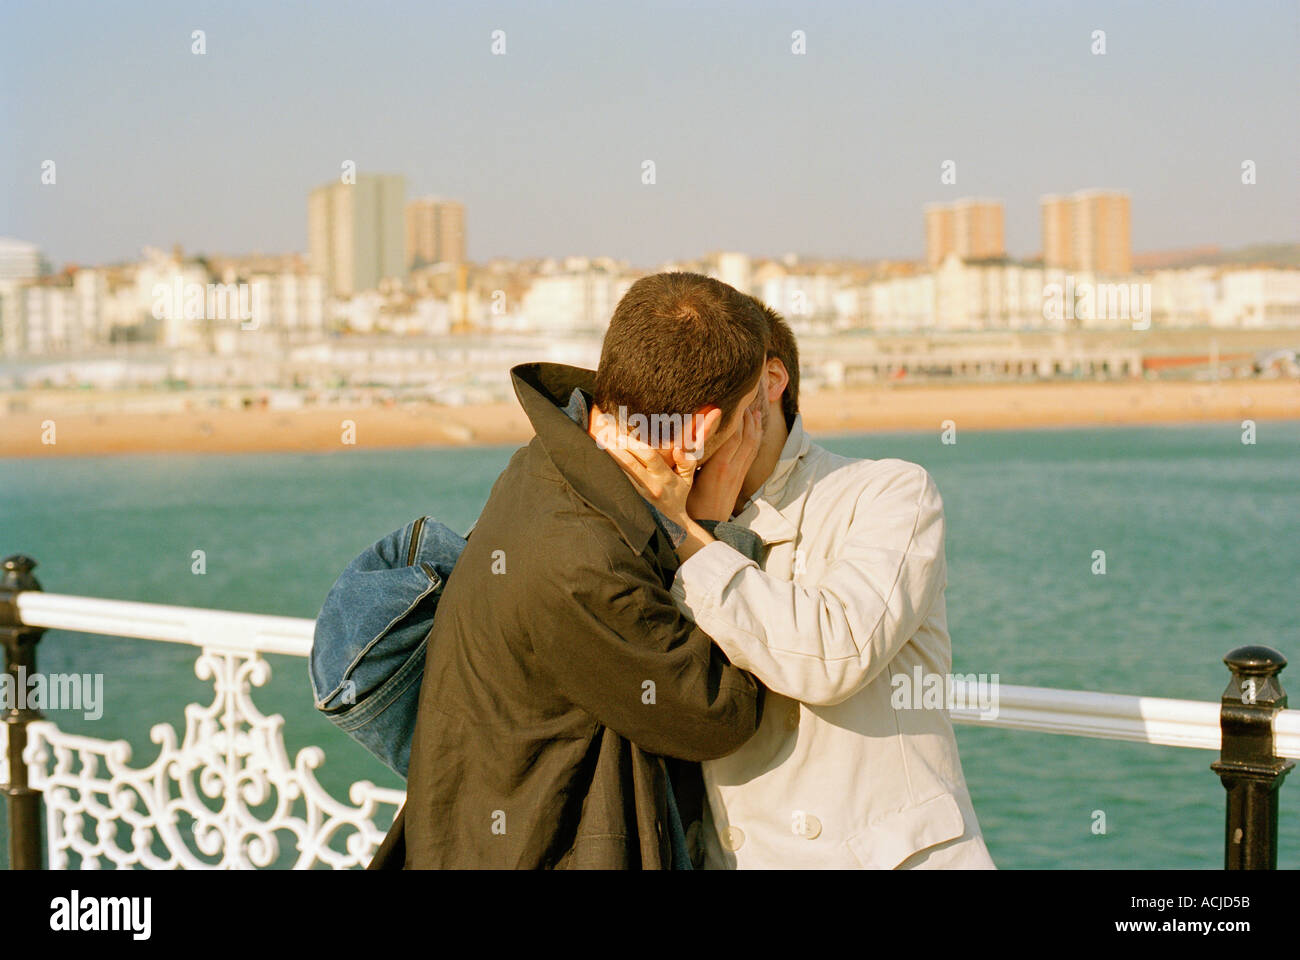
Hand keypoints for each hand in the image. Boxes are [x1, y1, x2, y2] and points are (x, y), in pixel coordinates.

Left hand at [594, 412, 696, 529]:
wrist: (673, 521)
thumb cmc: (679, 494)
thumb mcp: (688, 479)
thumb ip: (687, 462)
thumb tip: (678, 449)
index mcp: (665, 478)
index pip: (650, 457)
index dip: (635, 444)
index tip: (622, 433)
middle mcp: (650, 486)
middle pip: (630, 464)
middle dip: (616, 447)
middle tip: (604, 433)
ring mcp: (639, 493)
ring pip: (621, 473)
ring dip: (609, 457)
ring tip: (598, 443)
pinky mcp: (630, 498)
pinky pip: (618, 482)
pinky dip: (609, 470)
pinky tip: (599, 460)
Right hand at [687, 407, 760, 521]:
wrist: (709, 526)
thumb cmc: (691, 505)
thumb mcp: (686, 482)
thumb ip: (685, 463)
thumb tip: (678, 446)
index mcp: (719, 467)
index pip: (733, 437)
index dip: (736, 418)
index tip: (733, 401)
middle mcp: (733, 468)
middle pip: (746, 437)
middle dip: (748, 416)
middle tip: (746, 397)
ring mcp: (739, 473)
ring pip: (753, 444)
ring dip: (755, 426)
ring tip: (755, 409)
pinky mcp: (741, 478)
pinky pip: (753, 453)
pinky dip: (756, 438)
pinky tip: (755, 430)